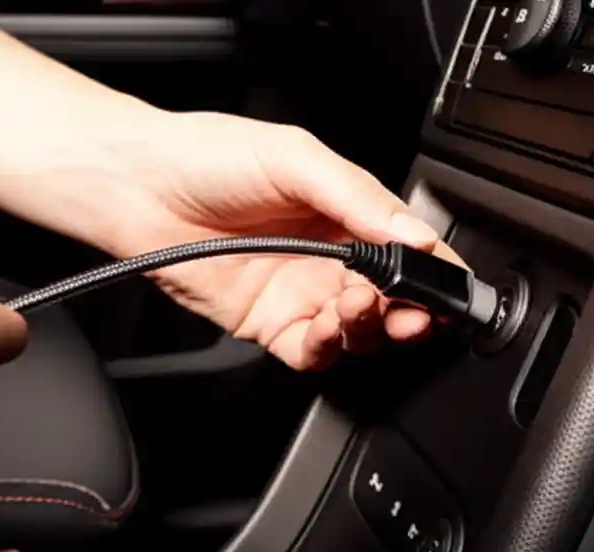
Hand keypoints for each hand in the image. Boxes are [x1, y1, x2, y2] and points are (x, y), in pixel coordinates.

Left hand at [88, 112, 465, 370]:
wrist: (141, 187)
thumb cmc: (209, 157)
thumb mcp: (297, 159)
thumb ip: (360, 198)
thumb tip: (416, 233)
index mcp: (348, 214)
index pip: (409, 248)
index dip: (436, 271)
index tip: (452, 286)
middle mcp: (331, 258)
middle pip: (393, 300)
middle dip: (412, 310)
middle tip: (414, 308)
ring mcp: (302, 294)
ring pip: (359, 331)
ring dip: (371, 327)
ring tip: (359, 305)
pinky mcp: (269, 324)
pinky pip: (312, 352)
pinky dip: (327, 348)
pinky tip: (325, 327)